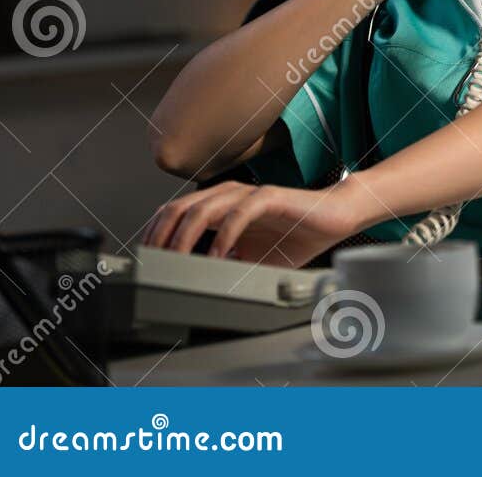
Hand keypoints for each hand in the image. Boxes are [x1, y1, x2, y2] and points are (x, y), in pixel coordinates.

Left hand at [140, 181, 370, 267]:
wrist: (336, 219)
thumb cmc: (296, 236)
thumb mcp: (250, 258)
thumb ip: (224, 264)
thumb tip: (195, 287)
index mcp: (221, 205)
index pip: (174, 213)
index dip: (155, 234)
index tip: (145, 260)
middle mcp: (230, 194)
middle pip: (179, 208)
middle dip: (161, 236)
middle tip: (153, 262)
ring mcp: (249, 194)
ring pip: (203, 209)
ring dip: (185, 236)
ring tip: (177, 260)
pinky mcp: (270, 197)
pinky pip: (238, 214)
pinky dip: (224, 236)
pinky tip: (220, 256)